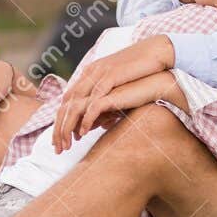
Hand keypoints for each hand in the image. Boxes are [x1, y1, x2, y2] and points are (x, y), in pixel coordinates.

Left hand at [51, 70, 186, 151]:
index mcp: (88, 75)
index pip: (66, 102)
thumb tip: (95, 125)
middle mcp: (89, 75)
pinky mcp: (110, 79)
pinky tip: (84, 133)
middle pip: (65, 106)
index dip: (60, 123)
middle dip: (59, 129)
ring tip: (67, 146)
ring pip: (74, 106)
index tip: (60, 141)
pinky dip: (86, 119)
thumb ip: (103, 108)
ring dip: (67, 128)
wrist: (157, 67)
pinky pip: (93, 103)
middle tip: (58, 149)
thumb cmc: (140, 81)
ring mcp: (98, 76)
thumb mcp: (116, 96)